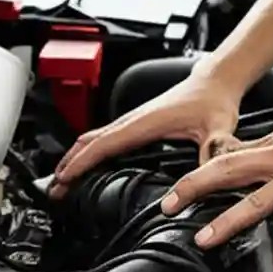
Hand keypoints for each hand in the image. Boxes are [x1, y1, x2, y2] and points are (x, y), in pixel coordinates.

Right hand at [50, 71, 243, 198]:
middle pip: (90, 142)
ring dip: (75, 158)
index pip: (103, 144)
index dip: (81, 163)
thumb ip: (214, 153)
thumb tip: (206, 178)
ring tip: (62, 182)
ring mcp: (133, 120)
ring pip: (94, 138)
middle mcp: (133, 119)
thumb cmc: (214, 100)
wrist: (216, 80)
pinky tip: (87, 164)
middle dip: (68, 165)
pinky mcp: (137, 122)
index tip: (64, 180)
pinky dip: (89, 151)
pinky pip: (104, 137)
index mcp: (145, 122)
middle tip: (54, 191)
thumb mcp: (218, 130)